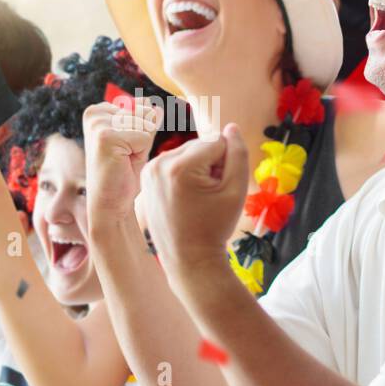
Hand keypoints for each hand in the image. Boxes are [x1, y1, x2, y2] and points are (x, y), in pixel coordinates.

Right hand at [82, 99, 161, 226]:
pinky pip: (143, 136)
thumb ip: (146, 121)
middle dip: (143, 137)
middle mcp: (95, 113)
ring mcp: (98, 124)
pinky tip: (123, 163)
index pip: (142, 106)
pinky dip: (141, 153)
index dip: (142, 131)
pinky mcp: (105, 137)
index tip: (125, 149)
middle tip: (126, 157)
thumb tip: (155, 106)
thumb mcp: (138, 140)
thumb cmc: (124, 173)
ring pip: (146, 123)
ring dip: (142, 146)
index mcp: (98, 111)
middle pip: (145, 112)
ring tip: (125, 160)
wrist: (112, 203)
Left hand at [138, 123, 246, 273]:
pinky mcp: (146, 177)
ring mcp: (149, 170)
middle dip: (211, 165)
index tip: (218, 191)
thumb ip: (238, 153)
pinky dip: (183, 174)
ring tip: (197, 198)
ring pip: (187, 153)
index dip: (226, 165)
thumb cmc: (214, 226)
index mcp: (180, 166)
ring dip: (197, 169)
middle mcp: (159, 163)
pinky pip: (174, 163)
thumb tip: (230, 127)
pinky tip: (185, 198)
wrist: (188, 258)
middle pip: (200, 146)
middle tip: (208, 197)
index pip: (217, 142)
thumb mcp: (236, 190)